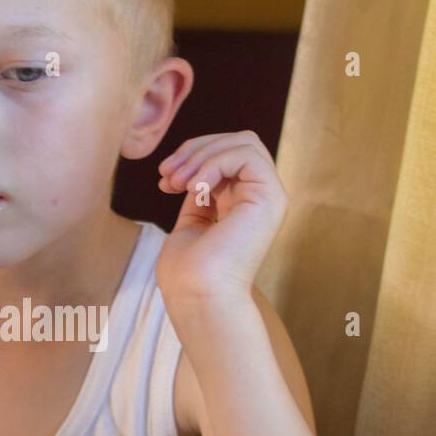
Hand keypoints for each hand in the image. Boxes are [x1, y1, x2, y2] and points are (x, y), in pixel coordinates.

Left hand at [155, 130, 287, 306]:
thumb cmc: (188, 273)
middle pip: (237, 141)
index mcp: (243, 204)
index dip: (193, 157)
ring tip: (178, 182)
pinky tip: (195, 189)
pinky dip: (214, 163)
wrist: (198, 295)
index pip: (226, 155)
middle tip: (167, 175)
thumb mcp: (190, 222)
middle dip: (196, 149)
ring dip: (202, 155)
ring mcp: (270, 196)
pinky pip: (246, 154)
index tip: (164, 179)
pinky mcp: (271, 196)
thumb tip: (189, 170)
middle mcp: (261, 198)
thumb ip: (199, 194)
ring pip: (243, 141)